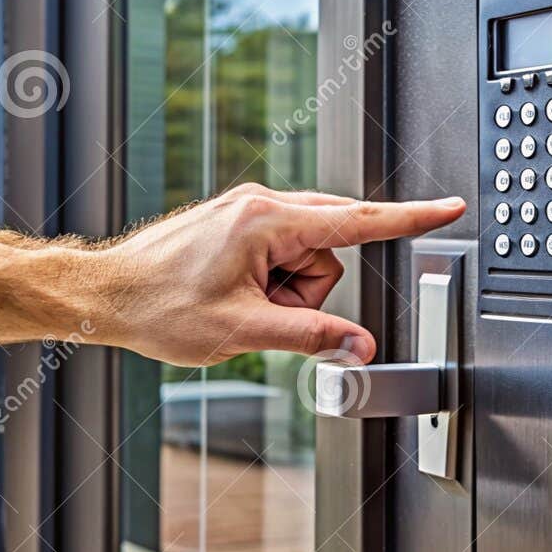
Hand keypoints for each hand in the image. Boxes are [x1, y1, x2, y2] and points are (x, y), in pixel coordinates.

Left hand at [97, 184, 465, 366]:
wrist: (102, 295)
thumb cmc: (158, 307)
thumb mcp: (243, 332)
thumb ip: (312, 337)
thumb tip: (359, 347)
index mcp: (267, 222)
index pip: (358, 222)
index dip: (410, 218)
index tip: (448, 208)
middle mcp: (260, 205)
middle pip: (330, 249)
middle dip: (310, 291)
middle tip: (266, 316)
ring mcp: (247, 211)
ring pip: (307, 257)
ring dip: (286, 292)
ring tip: (239, 308)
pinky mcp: (237, 223)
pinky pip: (282, 253)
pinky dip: (272, 283)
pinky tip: (235, 297)